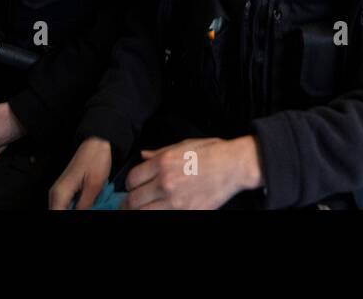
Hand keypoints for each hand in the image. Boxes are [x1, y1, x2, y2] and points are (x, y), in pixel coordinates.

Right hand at [49, 137, 112, 210]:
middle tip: (90, 208)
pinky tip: (88, 205)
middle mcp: (55, 195)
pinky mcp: (65, 191)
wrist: (96, 142)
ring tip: (91, 206)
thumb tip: (80, 214)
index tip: (85, 210)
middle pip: (58, 212)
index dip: (69, 217)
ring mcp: (60, 193)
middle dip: (72, 213)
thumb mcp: (94, 185)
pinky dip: (76, 207)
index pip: (57, 214)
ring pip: (63, 209)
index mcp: (60, 193)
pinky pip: (67, 205)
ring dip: (75, 210)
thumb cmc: (95, 159)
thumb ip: (84, 205)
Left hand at [123, 136, 262, 209]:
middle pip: (133, 200)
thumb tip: (143, 155)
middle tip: (130, 205)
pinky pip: (162, 217)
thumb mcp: (184, 145)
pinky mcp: (186, 213)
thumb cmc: (212, 152)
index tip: (132, 188)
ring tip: (141, 210)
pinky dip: (158, 214)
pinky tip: (159, 211)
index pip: (132, 179)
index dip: (129, 185)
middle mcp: (165, 183)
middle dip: (129, 203)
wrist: (234, 166)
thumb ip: (160, 152)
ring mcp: (175, 201)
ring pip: (143, 213)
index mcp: (163, 163)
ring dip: (140, 212)